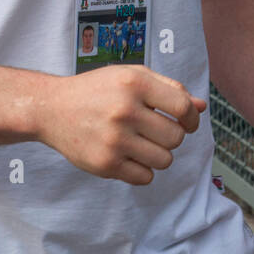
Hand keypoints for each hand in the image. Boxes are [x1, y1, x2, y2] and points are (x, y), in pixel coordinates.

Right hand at [38, 66, 205, 184]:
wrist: (52, 108)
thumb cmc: (97, 90)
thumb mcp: (131, 76)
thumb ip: (169, 89)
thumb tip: (201, 107)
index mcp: (134, 83)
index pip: (183, 108)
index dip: (191, 118)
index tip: (186, 122)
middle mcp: (125, 110)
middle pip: (176, 138)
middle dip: (171, 136)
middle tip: (154, 131)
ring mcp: (114, 140)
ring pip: (164, 160)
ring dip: (158, 154)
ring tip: (141, 143)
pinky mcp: (104, 164)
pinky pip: (145, 177)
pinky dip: (142, 170)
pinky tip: (128, 156)